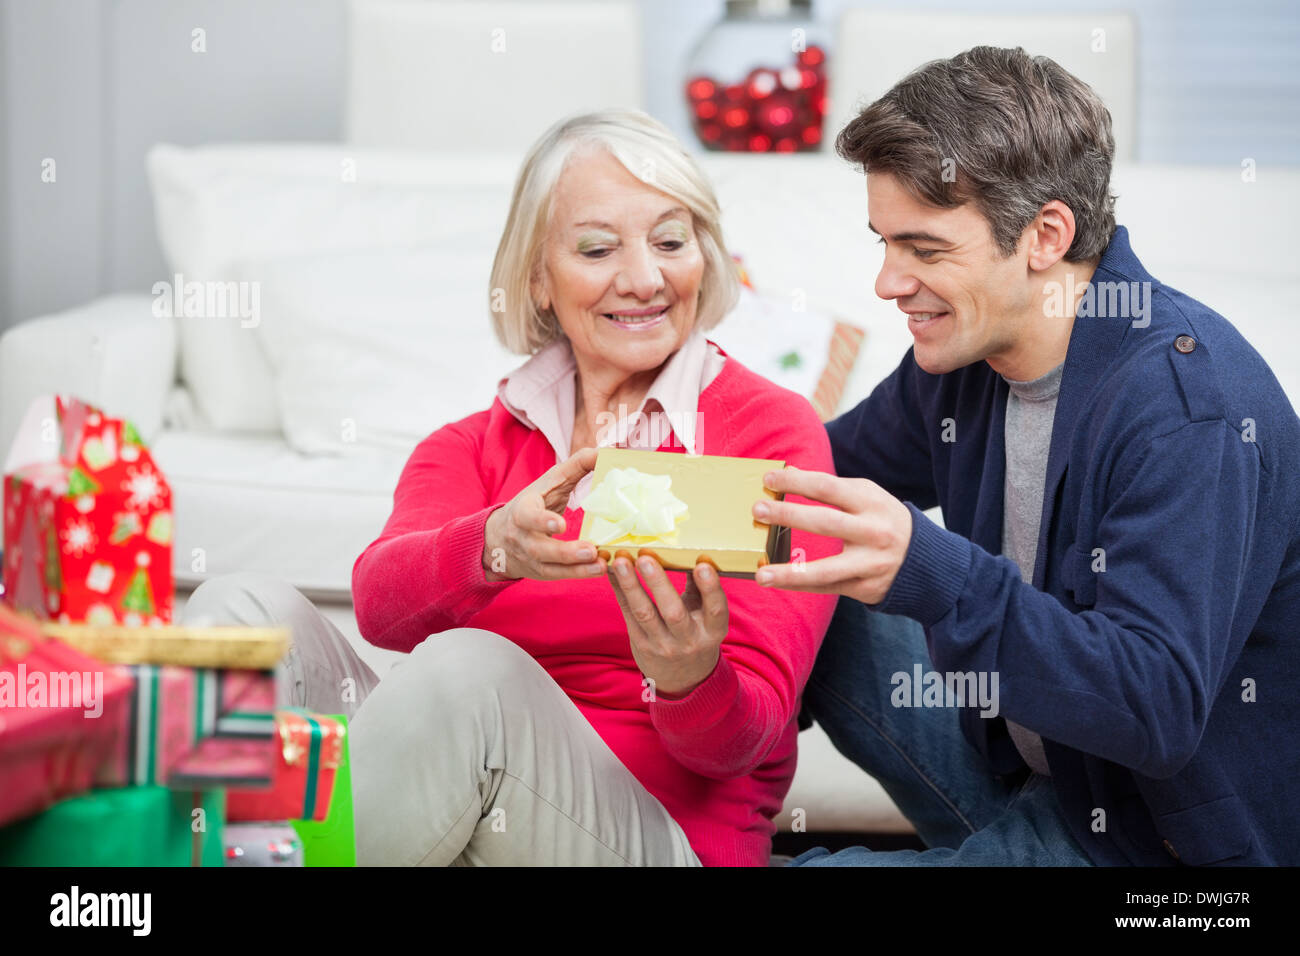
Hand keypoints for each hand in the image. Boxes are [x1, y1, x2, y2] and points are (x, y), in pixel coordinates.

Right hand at [481, 447, 604, 581]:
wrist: (500, 537)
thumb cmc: (534, 502)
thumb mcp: (549, 481)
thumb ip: (576, 465)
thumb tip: (605, 452)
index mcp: (522, 511)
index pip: (527, 516)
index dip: (542, 521)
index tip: (561, 525)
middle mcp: (523, 537)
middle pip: (540, 548)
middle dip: (565, 552)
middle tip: (590, 550)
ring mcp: (531, 558)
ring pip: (551, 567)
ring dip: (576, 568)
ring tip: (600, 563)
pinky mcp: (542, 572)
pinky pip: (559, 576)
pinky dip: (579, 574)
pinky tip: (599, 569)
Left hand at [607, 555, 728, 698]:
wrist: (684, 678)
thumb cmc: (697, 634)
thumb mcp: (706, 616)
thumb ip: (700, 587)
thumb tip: (692, 551)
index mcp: (713, 630)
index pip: (716, 609)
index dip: (710, 588)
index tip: (702, 564)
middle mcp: (689, 640)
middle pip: (673, 612)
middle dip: (659, 584)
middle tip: (646, 558)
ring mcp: (663, 645)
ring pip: (645, 613)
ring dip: (631, 585)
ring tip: (622, 562)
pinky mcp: (641, 644)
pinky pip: (628, 614)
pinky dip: (620, 591)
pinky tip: (613, 572)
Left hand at [750, 465, 911, 604]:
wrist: (924, 561)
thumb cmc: (884, 521)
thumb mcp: (867, 498)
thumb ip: (831, 489)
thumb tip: (789, 474)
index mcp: (871, 503)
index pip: (828, 488)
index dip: (797, 482)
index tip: (768, 479)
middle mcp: (872, 532)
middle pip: (826, 523)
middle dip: (789, 516)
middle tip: (757, 510)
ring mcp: (869, 563)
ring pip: (826, 570)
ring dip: (790, 573)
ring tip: (762, 575)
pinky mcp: (864, 587)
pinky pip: (826, 588)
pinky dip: (799, 585)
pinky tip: (775, 583)